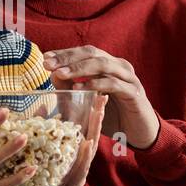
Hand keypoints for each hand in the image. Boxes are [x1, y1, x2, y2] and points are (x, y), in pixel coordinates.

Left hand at [15, 94, 108, 185]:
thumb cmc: (36, 182)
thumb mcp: (39, 153)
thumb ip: (41, 131)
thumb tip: (41, 107)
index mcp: (72, 155)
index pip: (84, 130)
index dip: (92, 113)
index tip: (97, 93)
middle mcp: (78, 164)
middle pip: (91, 136)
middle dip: (98, 117)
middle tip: (103, 97)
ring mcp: (77, 175)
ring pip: (89, 152)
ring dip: (94, 132)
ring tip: (98, 114)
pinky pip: (80, 170)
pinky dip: (85, 157)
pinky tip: (88, 144)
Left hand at [44, 46, 159, 148]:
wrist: (140, 134)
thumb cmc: (113, 117)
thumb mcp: (88, 102)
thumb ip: (72, 88)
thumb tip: (53, 75)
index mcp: (109, 64)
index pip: (84, 52)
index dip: (64, 53)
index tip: (45, 58)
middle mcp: (119, 66)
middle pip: (92, 52)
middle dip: (68, 57)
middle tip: (49, 64)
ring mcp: (129, 78)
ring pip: (103, 64)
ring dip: (79, 68)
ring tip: (60, 74)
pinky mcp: (135, 93)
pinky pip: (114, 84)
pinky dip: (95, 84)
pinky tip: (79, 88)